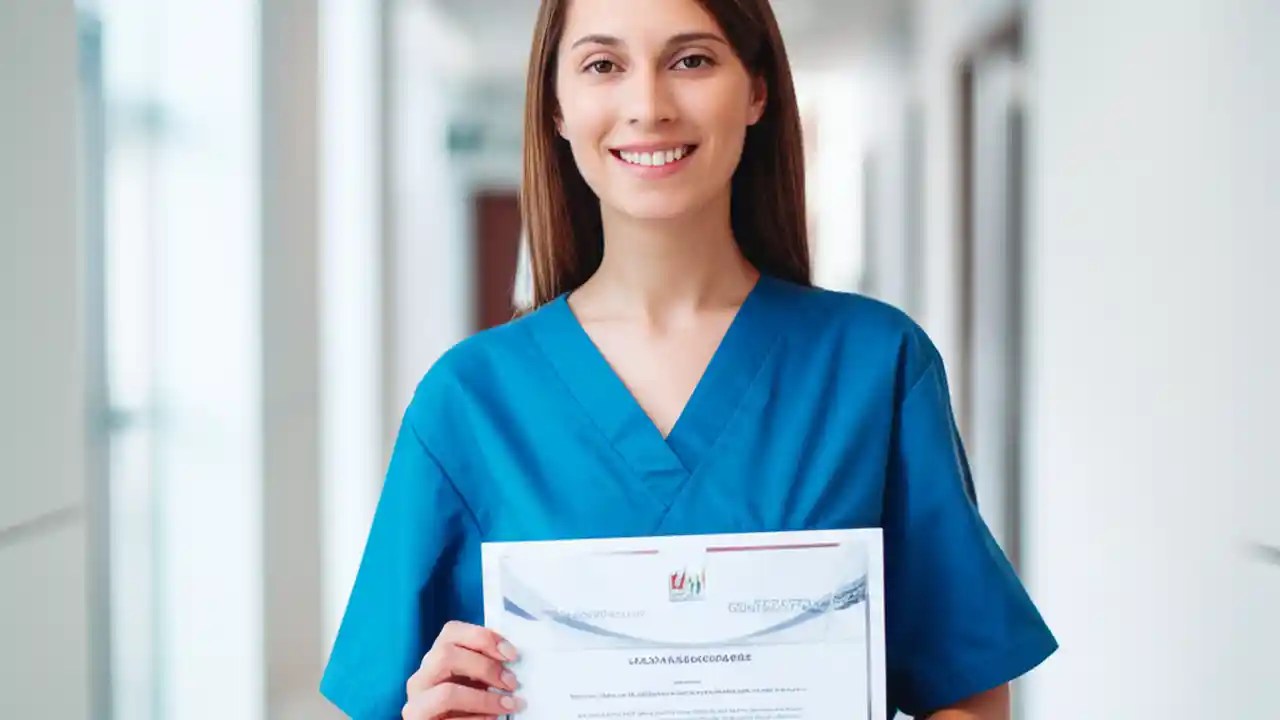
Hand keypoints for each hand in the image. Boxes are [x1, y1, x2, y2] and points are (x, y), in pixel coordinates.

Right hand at [402, 620, 524, 718]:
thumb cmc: (463, 706)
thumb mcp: (472, 681)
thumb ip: (483, 667)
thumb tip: (511, 661)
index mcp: (435, 659)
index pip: (451, 631)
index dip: (484, 637)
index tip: (511, 654)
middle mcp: (421, 677)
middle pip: (446, 655)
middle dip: (485, 667)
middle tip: (511, 683)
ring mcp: (417, 702)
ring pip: (447, 692)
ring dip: (483, 699)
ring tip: (507, 705)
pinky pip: (450, 719)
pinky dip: (476, 719)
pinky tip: (492, 718)